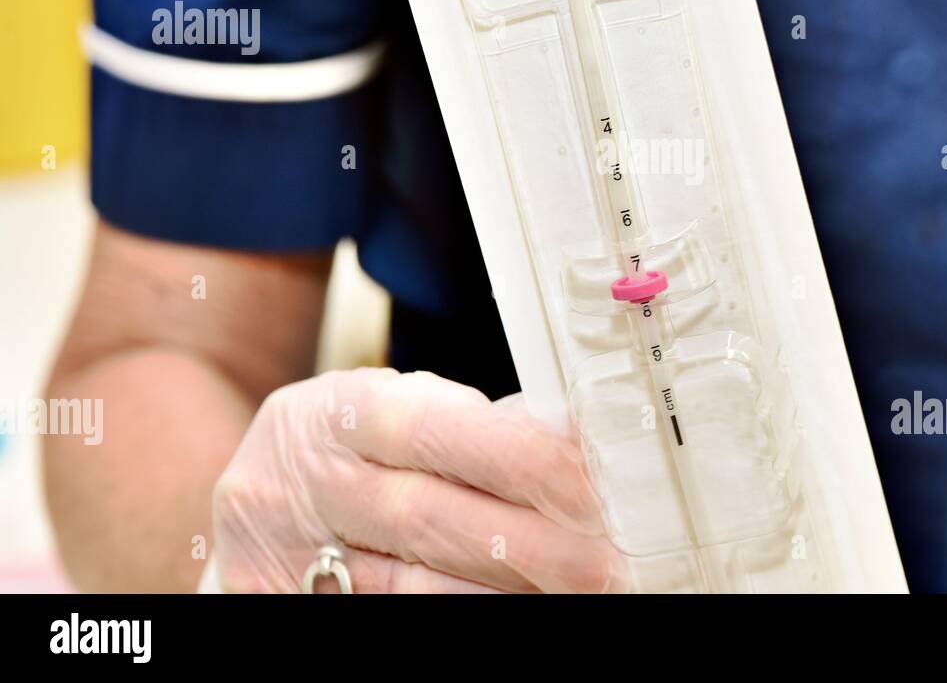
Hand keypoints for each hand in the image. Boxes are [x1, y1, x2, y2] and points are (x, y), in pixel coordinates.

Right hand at [209, 368, 622, 592]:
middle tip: (607, 561)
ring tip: (579, 590)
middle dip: (530, 544)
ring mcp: (290, 558)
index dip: (518, 459)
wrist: (254, 496)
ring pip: (412, 589)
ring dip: (507, 594)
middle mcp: (304, 485)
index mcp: (334, 415)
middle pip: (428, 519)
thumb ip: (473, 425)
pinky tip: (520, 607)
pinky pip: (393, 621)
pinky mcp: (290, 608)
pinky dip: (465, 616)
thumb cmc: (346, 448)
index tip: (589, 485)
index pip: (433, 430)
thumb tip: (574, 441)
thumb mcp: (390, 411)